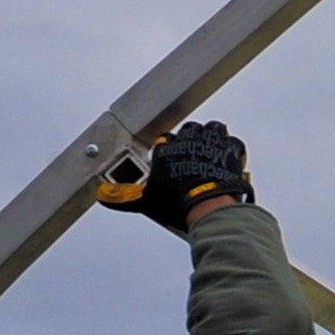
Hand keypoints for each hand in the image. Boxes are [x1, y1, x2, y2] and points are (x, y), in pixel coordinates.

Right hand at [93, 121, 251, 234]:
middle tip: (194, 153)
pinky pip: (233, 141)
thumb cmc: (179, 203)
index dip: (171, 148)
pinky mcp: (231, 150)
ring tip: (212, 148)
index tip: (174, 156)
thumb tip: (102, 195)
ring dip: (212, 136)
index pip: (166, 140)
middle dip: (191, 138)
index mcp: (166, 150)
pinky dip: (232, 148)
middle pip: (189, 130)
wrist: (210, 206)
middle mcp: (188, 142)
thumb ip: (124, 197)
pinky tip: (231, 156)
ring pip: (212, 128)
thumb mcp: (147, 201)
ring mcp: (211, 144)